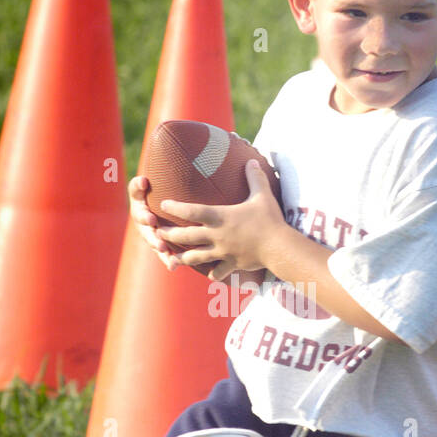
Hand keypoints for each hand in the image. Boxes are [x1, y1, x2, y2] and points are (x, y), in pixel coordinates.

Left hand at [157, 161, 284, 280]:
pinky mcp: (231, 264)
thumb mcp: (263, 195)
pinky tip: (209, 274)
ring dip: (182, 258)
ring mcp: (223, 251)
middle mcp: (217, 235)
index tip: (163, 204)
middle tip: (157, 232)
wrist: (279, 246)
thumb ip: (255, 178)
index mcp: (221, 217)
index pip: (192, 211)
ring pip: (196, 257)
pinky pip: (218, 271)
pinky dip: (213, 273)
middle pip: (186, 236)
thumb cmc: (270, 219)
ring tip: (171, 258)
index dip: (175, 208)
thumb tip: (252, 161)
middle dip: (169, 235)